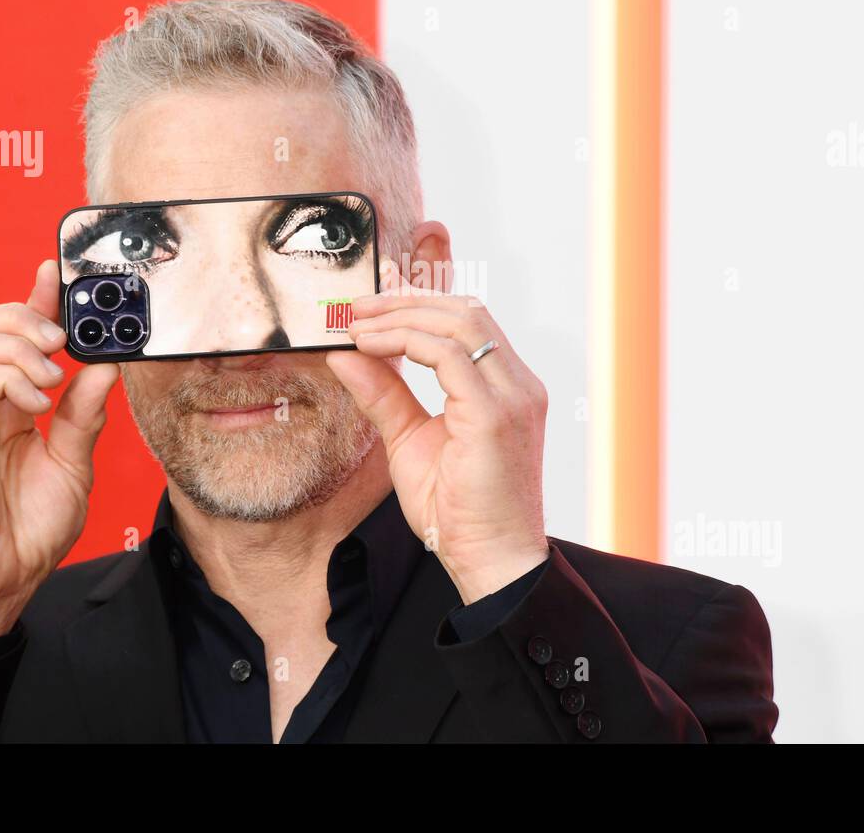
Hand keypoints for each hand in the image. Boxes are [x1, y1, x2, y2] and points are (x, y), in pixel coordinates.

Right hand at [0, 259, 119, 636]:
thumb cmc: (27, 534)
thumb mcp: (73, 464)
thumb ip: (85, 414)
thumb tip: (107, 367)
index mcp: (2, 407)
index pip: (8, 334)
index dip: (32, 300)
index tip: (57, 274)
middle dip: (25, 316)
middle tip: (62, 344)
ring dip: (17, 346)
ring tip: (50, 381)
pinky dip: (4, 377)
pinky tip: (33, 406)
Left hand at [325, 260, 549, 604]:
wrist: (489, 563)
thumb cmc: (457, 512)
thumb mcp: (409, 441)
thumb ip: (384, 395)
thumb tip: (346, 355)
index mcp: (506, 387)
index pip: (467, 321)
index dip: (417, 303)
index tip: (367, 308)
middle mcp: (518, 384)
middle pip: (466, 310)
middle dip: (406, 301)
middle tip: (355, 306)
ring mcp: (513, 396)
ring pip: (460, 322)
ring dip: (402, 315)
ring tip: (357, 324)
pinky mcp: (496, 415)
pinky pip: (448, 356)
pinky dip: (405, 341)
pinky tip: (370, 347)